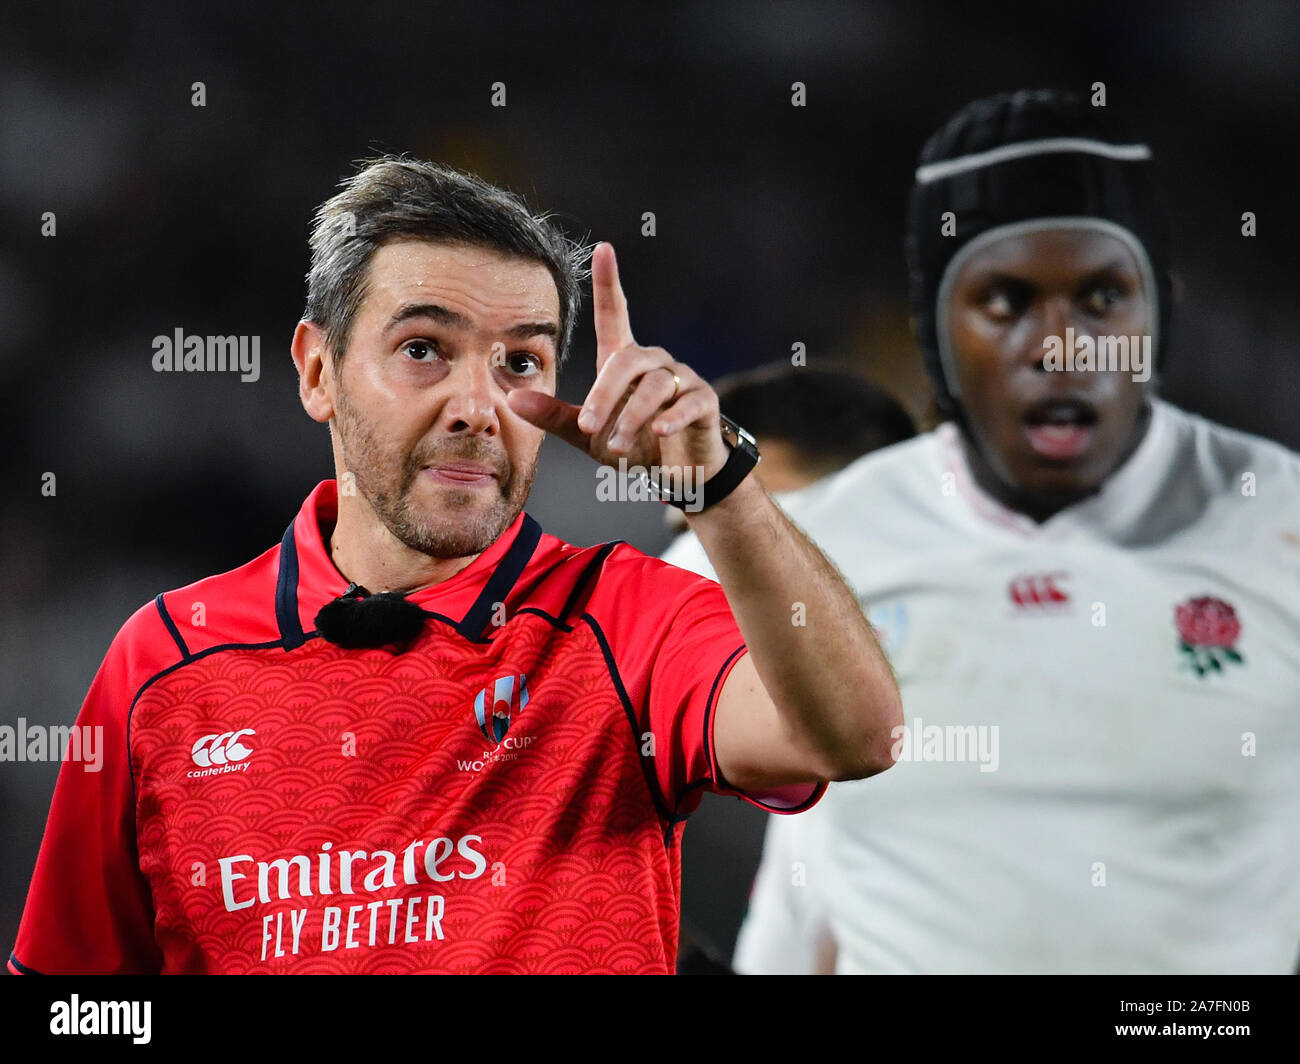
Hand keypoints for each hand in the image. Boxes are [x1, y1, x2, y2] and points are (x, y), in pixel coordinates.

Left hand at [507, 243, 729, 480]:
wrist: (678, 475)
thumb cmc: (632, 446)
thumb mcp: (588, 434)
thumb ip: (554, 417)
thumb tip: (512, 399)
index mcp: (623, 361)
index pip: (614, 313)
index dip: (608, 281)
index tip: (603, 249)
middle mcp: (653, 362)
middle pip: (626, 362)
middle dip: (604, 395)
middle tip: (588, 426)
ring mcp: (681, 379)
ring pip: (654, 386)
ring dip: (631, 417)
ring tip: (615, 447)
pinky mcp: (704, 401)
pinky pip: (687, 403)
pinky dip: (671, 418)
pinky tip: (658, 432)